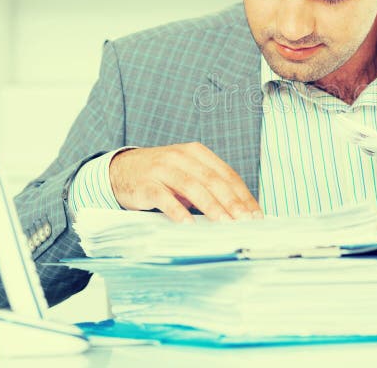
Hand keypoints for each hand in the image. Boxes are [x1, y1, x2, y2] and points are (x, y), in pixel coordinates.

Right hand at [109, 142, 262, 222]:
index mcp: (198, 153)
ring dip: (210, 206)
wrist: (121, 169)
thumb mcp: (188, 174)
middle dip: (232, 202)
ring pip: (192, 186)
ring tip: (224, 223)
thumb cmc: (163, 176)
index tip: (256, 215)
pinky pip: (164, 197)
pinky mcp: (146, 184)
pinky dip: (177, 210)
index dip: (243, 195)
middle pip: (213, 180)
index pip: (227, 174)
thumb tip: (238, 214)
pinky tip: (188, 223)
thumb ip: (209, 187)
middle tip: (246, 221)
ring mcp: (163, 169)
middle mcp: (182, 157)